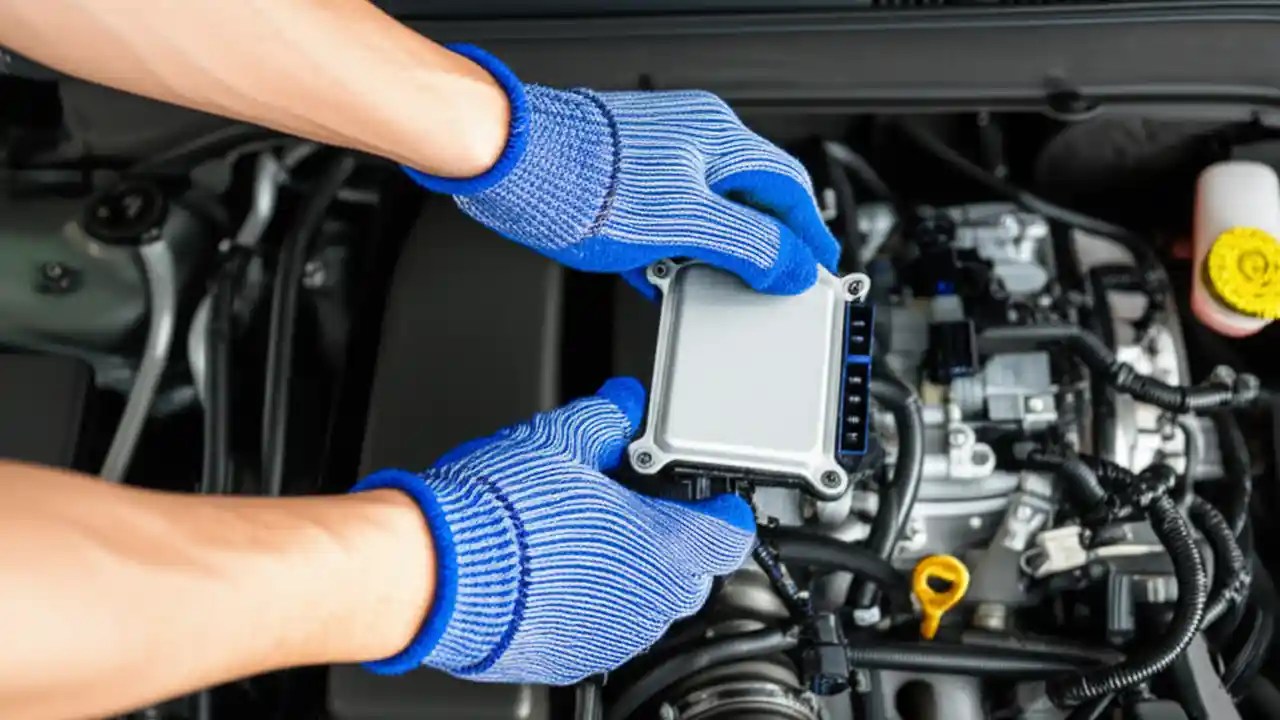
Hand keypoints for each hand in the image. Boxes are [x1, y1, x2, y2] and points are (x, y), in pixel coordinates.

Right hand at [352, 378, 755, 683]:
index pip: (730, 535)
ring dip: (630, 575)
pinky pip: (602, 631)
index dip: (722, 512)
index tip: (711, 501)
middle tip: (633, 510)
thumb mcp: (560, 439)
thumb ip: (606, 420)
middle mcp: (649, 601)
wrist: (437, 572)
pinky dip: (591, 605)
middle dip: (672, 542)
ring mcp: (612, 637)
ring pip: (644, 606)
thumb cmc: (501, 512)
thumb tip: (623, 403)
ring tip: (583, 540)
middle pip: (690, 573)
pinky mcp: (572, 659)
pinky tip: (555, 576)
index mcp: (666, 545)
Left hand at [406, 45, 838, 296]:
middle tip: (773, 284)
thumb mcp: (687, 223)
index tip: (819, 268)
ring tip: (712, 288)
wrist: (509, 165)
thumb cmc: (585, 179)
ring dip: (712, 253)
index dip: (809, 233)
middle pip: (748, 202)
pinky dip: (669, 253)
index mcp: (719, 139)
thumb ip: (750, 245)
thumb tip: (791, 266)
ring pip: (704, 214)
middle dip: (762, 246)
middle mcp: (691, 141)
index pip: (788, 187)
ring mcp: (653, 160)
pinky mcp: (619, 182)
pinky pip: (662, 222)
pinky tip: (657, 279)